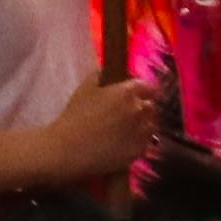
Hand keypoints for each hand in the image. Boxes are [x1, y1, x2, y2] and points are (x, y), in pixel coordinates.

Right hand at [37, 73, 163, 187]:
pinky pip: (146, 143)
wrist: (70, 149)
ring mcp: (141, 131)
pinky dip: (139, 141)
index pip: (146, 86)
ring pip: (151, 125)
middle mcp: (139, 110)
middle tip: (128, 114)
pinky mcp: (139, 150)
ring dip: (143, 125)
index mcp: (127, 92)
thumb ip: (99, 74)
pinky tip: (125, 143)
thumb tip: (106, 69)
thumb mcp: (85, 88)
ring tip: (127, 129)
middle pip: (150, 106)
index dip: (140, 90)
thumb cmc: (75, 117)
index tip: (133, 94)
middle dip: (142, 107)